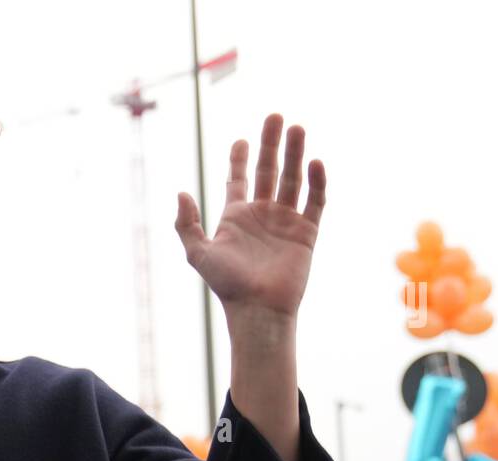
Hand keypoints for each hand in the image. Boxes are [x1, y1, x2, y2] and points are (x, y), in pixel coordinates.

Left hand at [175, 114, 325, 321]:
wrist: (258, 308)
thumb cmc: (227, 284)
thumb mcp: (198, 253)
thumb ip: (187, 224)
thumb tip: (180, 193)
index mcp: (236, 217)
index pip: (238, 180)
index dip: (239, 159)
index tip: (241, 139)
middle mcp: (262, 215)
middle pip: (268, 171)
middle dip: (271, 144)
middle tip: (275, 116)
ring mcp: (285, 222)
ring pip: (292, 179)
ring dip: (294, 154)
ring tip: (296, 127)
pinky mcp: (306, 233)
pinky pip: (315, 202)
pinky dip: (316, 182)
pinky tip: (314, 162)